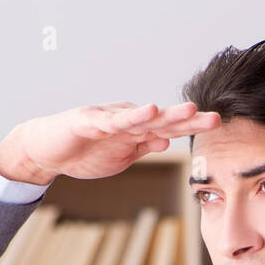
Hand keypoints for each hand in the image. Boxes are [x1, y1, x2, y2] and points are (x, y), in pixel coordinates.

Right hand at [0, 102, 220, 184]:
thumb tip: (168, 140)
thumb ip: (144, 146)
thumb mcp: (122, 155)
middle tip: (214, 119)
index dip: (191, 127)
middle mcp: (127, 120)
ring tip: (189, 110)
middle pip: (163, 120)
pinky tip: (149, 111)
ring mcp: (110, 119)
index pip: (169, 128)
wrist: (48, 150)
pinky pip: (115, 121)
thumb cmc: (85, 151)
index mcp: (136, 130)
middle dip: (189, 120)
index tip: (216, 126)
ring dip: (167, 114)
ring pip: (143, 118)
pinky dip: (132, 117)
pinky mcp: (91, 122)